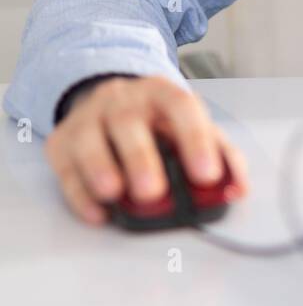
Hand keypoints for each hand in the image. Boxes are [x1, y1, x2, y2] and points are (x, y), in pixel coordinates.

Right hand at [44, 75, 249, 224]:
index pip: (181, 106)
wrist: (110, 101)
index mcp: (161, 92)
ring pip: (89, 139)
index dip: (196, 139)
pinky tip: (98, 212)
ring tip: (116, 195)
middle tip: (154, 192)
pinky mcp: (61, 143)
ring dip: (101, 168)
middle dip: (140, 157)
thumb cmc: (157, 122)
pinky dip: (79, 194)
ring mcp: (88, 118)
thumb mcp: (191, 127)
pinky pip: (66, 168)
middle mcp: (122, 99)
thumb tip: (238, 187)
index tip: (207, 175)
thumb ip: (220, 155)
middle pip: (128, 121)